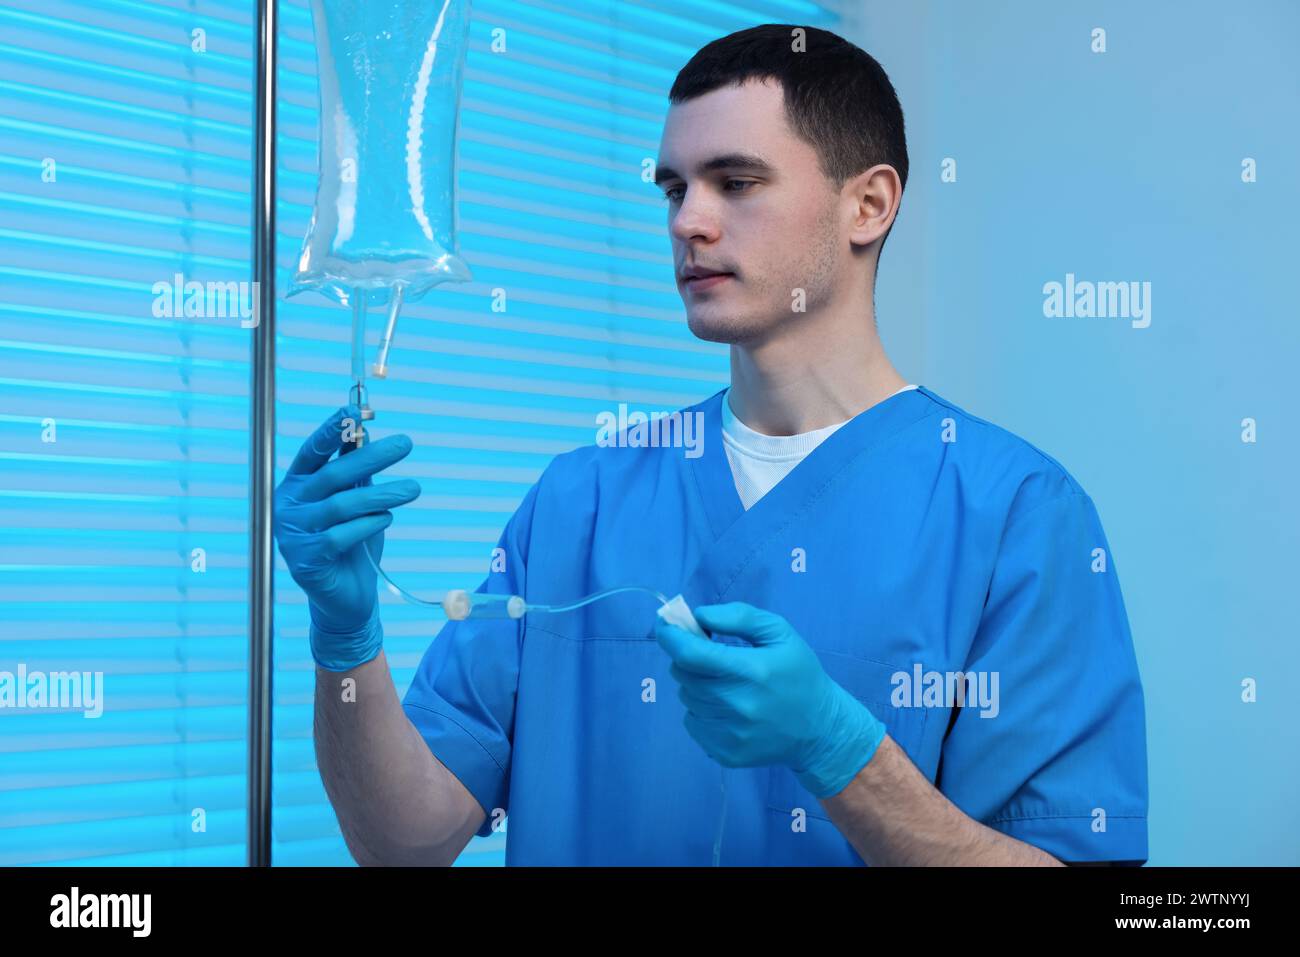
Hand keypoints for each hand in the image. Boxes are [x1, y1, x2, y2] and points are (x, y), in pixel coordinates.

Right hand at [273, 405, 420, 670]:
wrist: (344, 598)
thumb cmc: (351, 542)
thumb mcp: (355, 501)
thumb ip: (355, 472)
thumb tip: (364, 430)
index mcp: (296, 486)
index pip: (312, 452)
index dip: (332, 430)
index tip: (355, 410)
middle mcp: (288, 507)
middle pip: (332, 476)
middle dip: (371, 458)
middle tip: (405, 445)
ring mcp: (292, 535)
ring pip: (341, 506)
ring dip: (381, 494)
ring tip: (413, 488)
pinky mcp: (305, 561)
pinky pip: (341, 536)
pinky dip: (369, 525)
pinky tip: (387, 519)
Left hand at [654, 601, 886, 798]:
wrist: (820, 730)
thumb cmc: (799, 674)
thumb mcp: (780, 633)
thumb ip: (739, 617)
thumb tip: (698, 616)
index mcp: (752, 671)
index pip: (689, 654)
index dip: (670, 636)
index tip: (666, 624)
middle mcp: (737, 705)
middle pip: (683, 674)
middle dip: (689, 658)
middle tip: (710, 655)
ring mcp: (729, 734)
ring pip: (686, 698)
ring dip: (696, 684)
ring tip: (727, 683)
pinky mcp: (724, 753)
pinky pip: (692, 723)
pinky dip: (702, 710)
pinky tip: (729, 708)